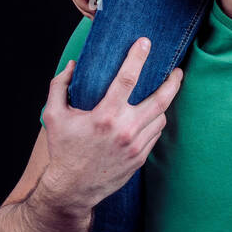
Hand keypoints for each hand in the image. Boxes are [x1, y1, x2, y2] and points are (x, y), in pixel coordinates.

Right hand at [41, 40, 183, 210]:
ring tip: (163, 93)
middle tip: (177, 71)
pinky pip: (155, 134)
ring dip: (163, 103)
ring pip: (160, 117)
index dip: (138, 57)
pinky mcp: (140, 158)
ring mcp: (135, 146)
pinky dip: (154, 122)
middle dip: (173, 82)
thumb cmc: (63, 150)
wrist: (72, 189)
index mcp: (104, 116)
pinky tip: (151, 116)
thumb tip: (72, 65)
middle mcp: (124, 130)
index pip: (127, 79)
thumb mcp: (54, 116)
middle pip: (160, 100)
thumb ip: (59, 86)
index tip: (145, 42)